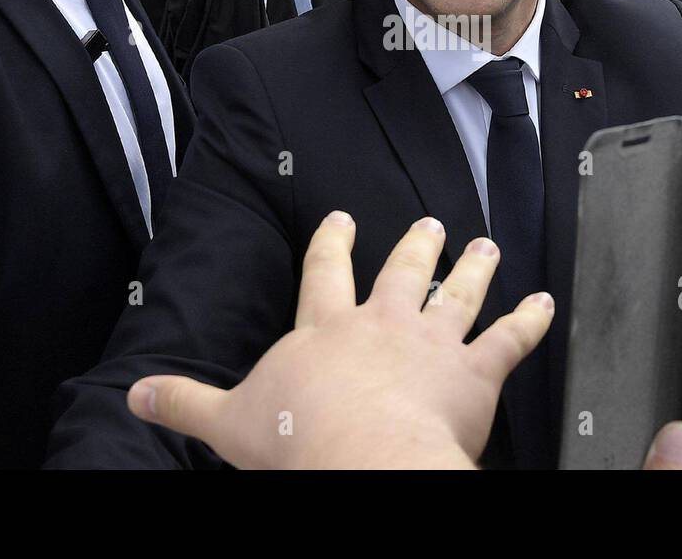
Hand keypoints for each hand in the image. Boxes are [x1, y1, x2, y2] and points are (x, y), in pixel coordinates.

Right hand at [127, 211, 553, 468]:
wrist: (363, 462)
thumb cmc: (302, 443)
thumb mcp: (228, 423)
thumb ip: (185, 404)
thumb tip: (136, 394)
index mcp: (326, 330)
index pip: (325, 272)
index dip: (333, 242)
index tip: (340, 219)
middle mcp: (383, 324)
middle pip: (402, 271)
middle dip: (415, 244)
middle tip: (428, 222)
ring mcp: (433, 343)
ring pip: (459, 292)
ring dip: (475, 267)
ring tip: (486, 245)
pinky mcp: (473, 373)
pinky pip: (509, 339)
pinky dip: (530, 320)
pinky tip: (545, 304)